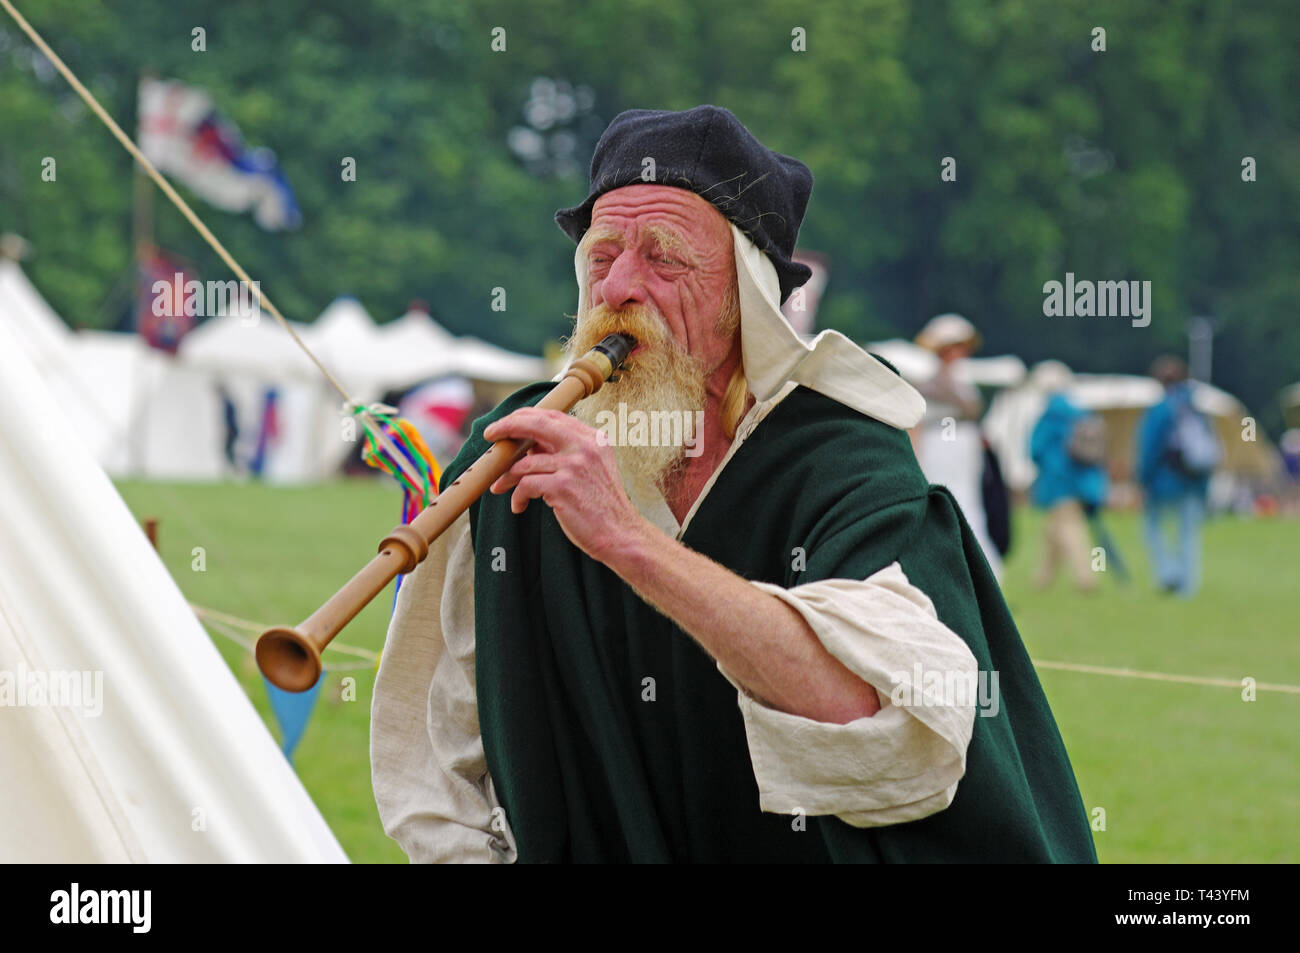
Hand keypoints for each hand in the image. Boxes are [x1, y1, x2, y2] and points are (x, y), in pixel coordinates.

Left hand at [484, 408, 645, 563]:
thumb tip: (528, 446)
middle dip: (507, 426)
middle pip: (536, 424)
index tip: (506, 424)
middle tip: (490, 435)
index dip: (525, 416)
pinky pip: (526, 485)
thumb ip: (566, 453)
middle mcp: (585, 446)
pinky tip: (519, 507)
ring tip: (501, 488)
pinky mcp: (563, 486)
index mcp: (593, 439)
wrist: (621, 535)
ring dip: (508, 477)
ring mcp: (574, 465)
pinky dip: (518, 497)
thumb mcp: (591, 469)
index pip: (553, 416)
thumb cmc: (602, 507)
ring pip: (525, 462)